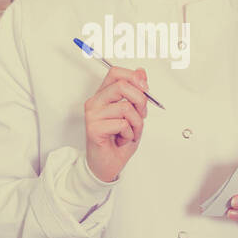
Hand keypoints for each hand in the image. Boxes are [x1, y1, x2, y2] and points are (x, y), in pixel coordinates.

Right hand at [84, 66, 147, 182]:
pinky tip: (122, 139)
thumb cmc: (119, 140)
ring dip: (136, 123)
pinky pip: (122, 124)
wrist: (107, 165)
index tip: (145, 88)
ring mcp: (92, 115)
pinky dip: (129, 134)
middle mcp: (95, 102)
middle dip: (140, 100)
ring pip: (125, 107)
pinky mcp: (93, 128)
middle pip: (121, 85)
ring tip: (130, 132)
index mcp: (103, 95)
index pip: (115, 72)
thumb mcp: (134, 114)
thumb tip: (141, 72)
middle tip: (141, 114)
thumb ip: (137, 92)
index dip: (133, 77)